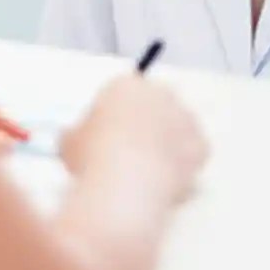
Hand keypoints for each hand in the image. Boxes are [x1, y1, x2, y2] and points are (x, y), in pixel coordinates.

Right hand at [60, 76, 206, 203]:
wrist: (126, 184)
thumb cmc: (92, 159)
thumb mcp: (68, 142)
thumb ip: (75, 134)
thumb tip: (74, 140)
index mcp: (127, 85)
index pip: (123, 92)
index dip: (116, 115)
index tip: (110, 135)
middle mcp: (161, 94)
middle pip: (155, 105)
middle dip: (146, 124)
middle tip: (132, 152)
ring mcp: (185, 118)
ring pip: (176, 129)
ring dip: (166, 144)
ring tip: (148, 172)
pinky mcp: (201, 145)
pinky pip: (192, 154)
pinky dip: (182, 166)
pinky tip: (165, 183)